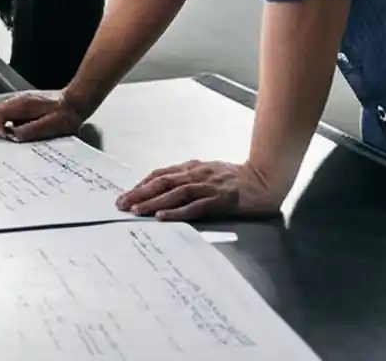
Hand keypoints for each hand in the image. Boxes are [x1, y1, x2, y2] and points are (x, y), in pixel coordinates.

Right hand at [0, 91, 84, 141]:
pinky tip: (17, 129)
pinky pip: (3, 114)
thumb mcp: (50, 125)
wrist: (74, 103)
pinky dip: (4, 123)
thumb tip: (13, 136)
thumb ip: (30, 130)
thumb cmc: (65, 114)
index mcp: (21, 104)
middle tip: (7, 135)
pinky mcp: (19, 106)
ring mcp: (16, 102)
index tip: (7, 136)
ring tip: (11, 133)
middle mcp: (15, 101)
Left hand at [114, 159, 283, 221]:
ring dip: (152, 202)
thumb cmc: (236, 178)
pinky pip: (194, 207)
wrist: (264, 179)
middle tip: (121, 204)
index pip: (160, 174)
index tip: (125, 194)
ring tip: (135, 211)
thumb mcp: (208, 172)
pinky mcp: (219, 200)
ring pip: (174, 194)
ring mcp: (208, 186)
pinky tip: (162, 217)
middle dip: (139, 193)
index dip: (141, 184)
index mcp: (192, 167)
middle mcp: (197, 174)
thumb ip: (189, 177)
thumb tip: (166, 185)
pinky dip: (177, 212)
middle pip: (162, 183)